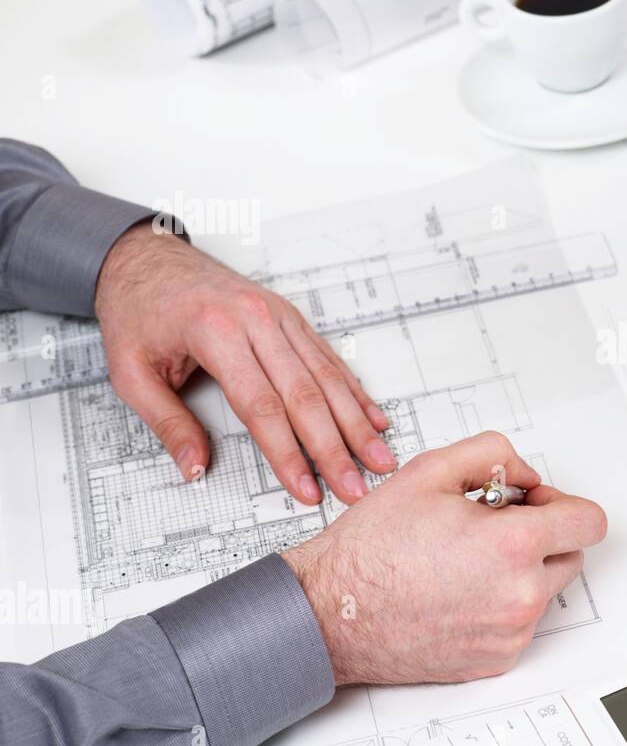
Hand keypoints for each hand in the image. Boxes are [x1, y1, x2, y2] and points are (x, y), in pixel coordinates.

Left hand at [94, 222, 394, 505]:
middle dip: (335, 447)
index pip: (262, 406)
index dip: (288, 452)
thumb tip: (194, 468)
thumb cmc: (139, 309)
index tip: (305, 488)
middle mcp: (257, 321)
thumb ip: (166, 423)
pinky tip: (372, 419)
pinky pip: (329, 359)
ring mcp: (280, 317)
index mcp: (216, 332)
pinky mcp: (291, 318)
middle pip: (306, 395)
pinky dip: (354, 393)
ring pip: (327, 377)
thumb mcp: (130, 371)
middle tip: (354, 485)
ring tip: (378, 458)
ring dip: (356, 423)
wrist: (147, 257)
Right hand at [282, 431, 607, 685]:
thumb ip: (496, 456)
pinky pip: (519, 624)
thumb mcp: (432, 470)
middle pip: (572, 556)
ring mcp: (510, 633)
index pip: (589, 521)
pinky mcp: (496, 660)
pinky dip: (500, 605)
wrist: (331, 613)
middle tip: (490, 527)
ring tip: (463, 561)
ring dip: (519, 571)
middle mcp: (520, 596)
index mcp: (514, 546)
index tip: (535, 502)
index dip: (562, 503)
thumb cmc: (371, 549)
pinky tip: (456, 592)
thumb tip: (527, 476)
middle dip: (542, 536)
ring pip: (544, 590)